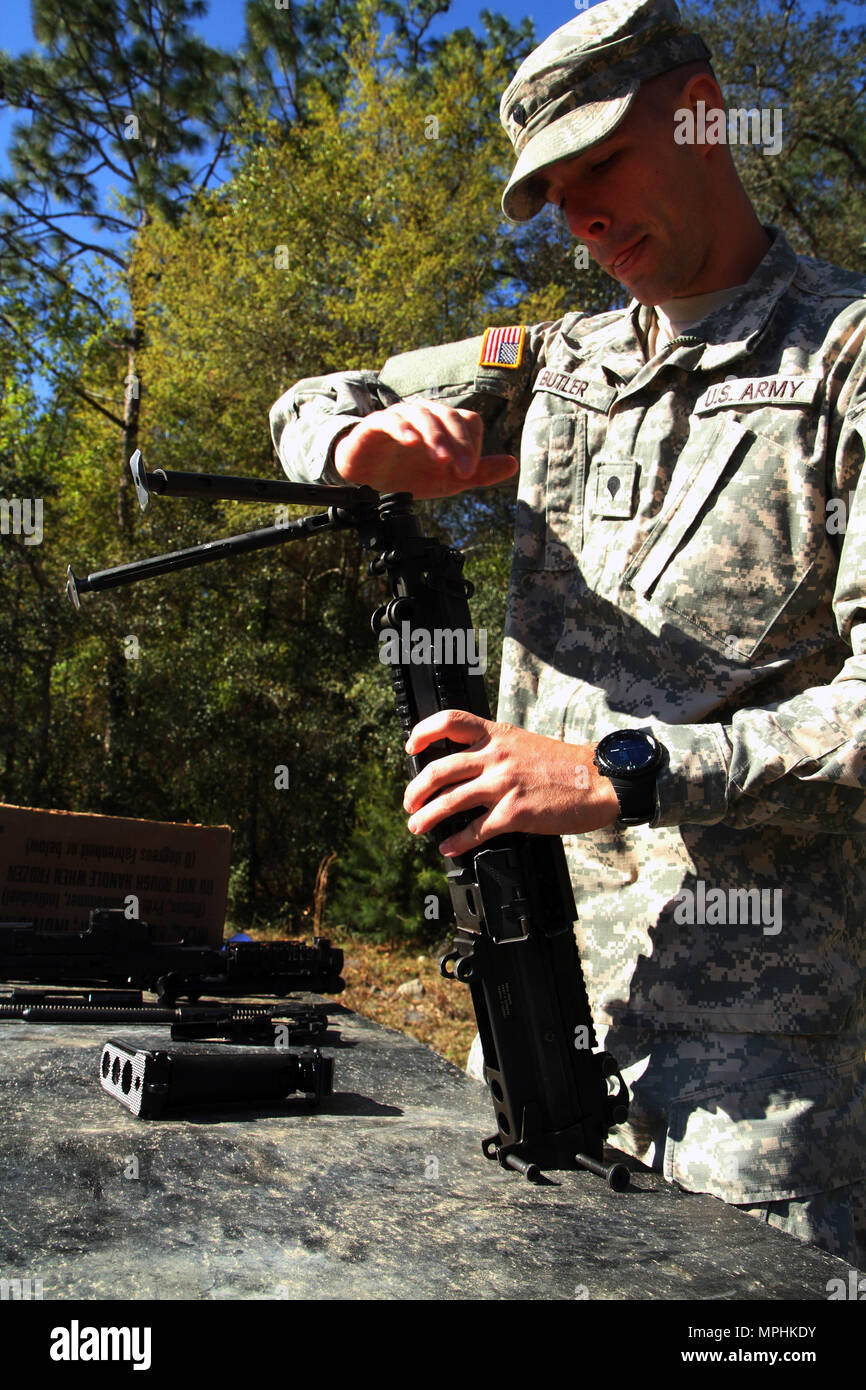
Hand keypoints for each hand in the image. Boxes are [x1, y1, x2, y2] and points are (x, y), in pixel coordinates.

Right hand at [333, 401, 517, 498]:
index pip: (467, 422)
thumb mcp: (449, 479)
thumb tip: (513, 463)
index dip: (472, 445)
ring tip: (441, 459)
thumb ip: (480, 472)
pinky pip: (390, 419)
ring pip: (421, 415)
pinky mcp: (375, 424)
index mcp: (444, 425)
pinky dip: (403, 429)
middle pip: (447, 416)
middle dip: (458, 444)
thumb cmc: (409, 474)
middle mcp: (424, 415)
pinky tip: (411, 443)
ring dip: (434, 436)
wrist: (369, 481)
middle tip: (462, 470)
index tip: (469, 472)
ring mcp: (399, 417)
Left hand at [402, 711, 620, 854]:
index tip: (410, 746)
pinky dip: (456, 841)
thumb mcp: (522, 743)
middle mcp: (496, 756)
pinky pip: (475, 829)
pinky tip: (448, 847)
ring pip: (450, 801)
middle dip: (416, 789)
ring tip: (417, 826)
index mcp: (497, 735)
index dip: (423, 732)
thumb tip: (463, 767)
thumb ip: (493, 749)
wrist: (598, 781)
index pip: (449, 721)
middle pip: (440, 769)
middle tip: (409, 802)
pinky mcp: (515, 813)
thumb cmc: (564, 765)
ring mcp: (504, 785)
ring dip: (427, 817)